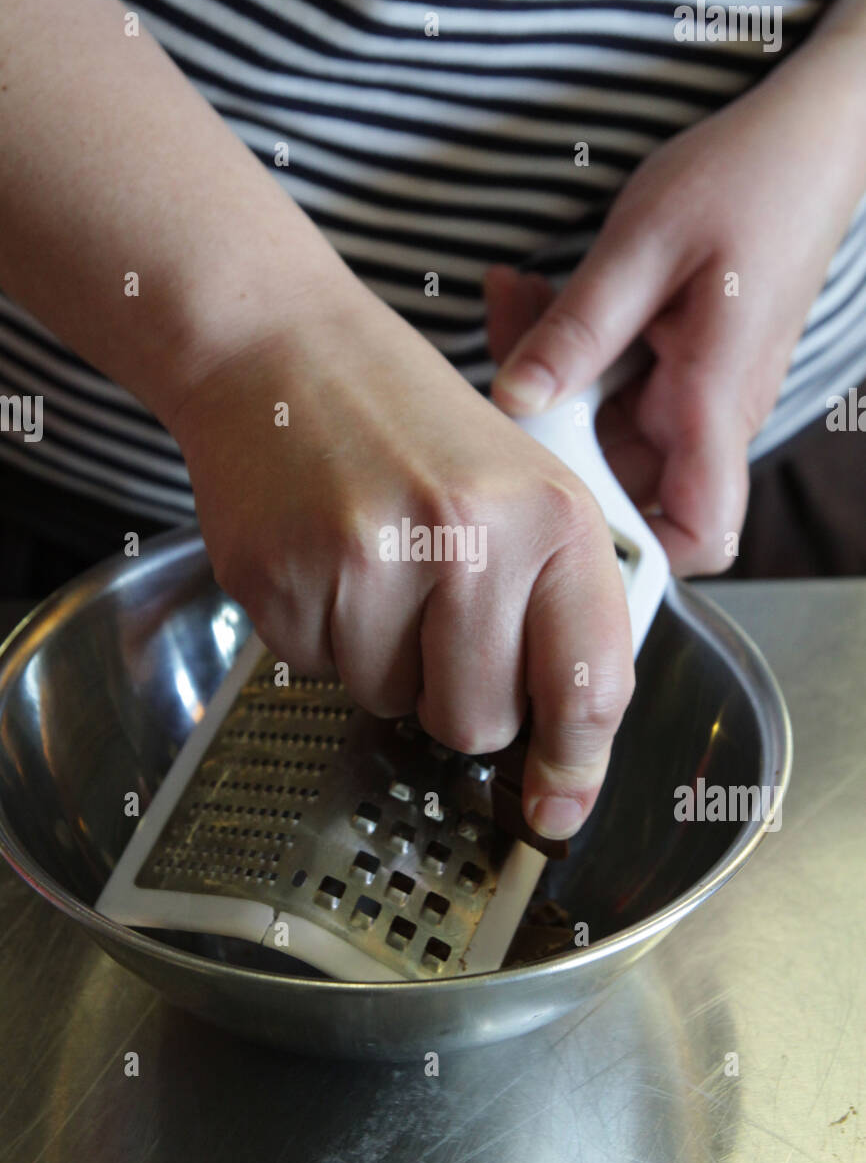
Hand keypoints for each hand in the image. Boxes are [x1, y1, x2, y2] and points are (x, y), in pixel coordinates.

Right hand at [168, 273, 634, 839]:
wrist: (283, 354)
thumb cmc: (411, 424)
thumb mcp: (526, 487)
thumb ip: (559, 605)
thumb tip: (564, 744)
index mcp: (552, 518)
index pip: (587, 685)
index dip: (574, 766)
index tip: (556, 808)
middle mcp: (467, 542)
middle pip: (479, 723)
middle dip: (458, 697)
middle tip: (435, 614)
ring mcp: (368, 563)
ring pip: (391, 705)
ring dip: (384, 660)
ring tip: (374, 565)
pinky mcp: (284, 581)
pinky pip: (317, 674)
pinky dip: (322, 637)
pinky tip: (322, 558)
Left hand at [487, 28, 865, 574]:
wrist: (808, 142)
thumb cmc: (748, 180)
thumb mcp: (644, 245)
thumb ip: (578, 330)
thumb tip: (514, 400)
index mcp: (714, 398)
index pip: (696, 534)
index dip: (635, 557)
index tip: (563, 526)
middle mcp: (710, 415)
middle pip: (619, 481)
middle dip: (545, 435)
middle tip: (504, 354)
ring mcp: (695, 396)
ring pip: (602, 431)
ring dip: (548, 381)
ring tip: (518, 303)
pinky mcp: (679, 369)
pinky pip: (610, 388)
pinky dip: (568, 353)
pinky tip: (539, 300)